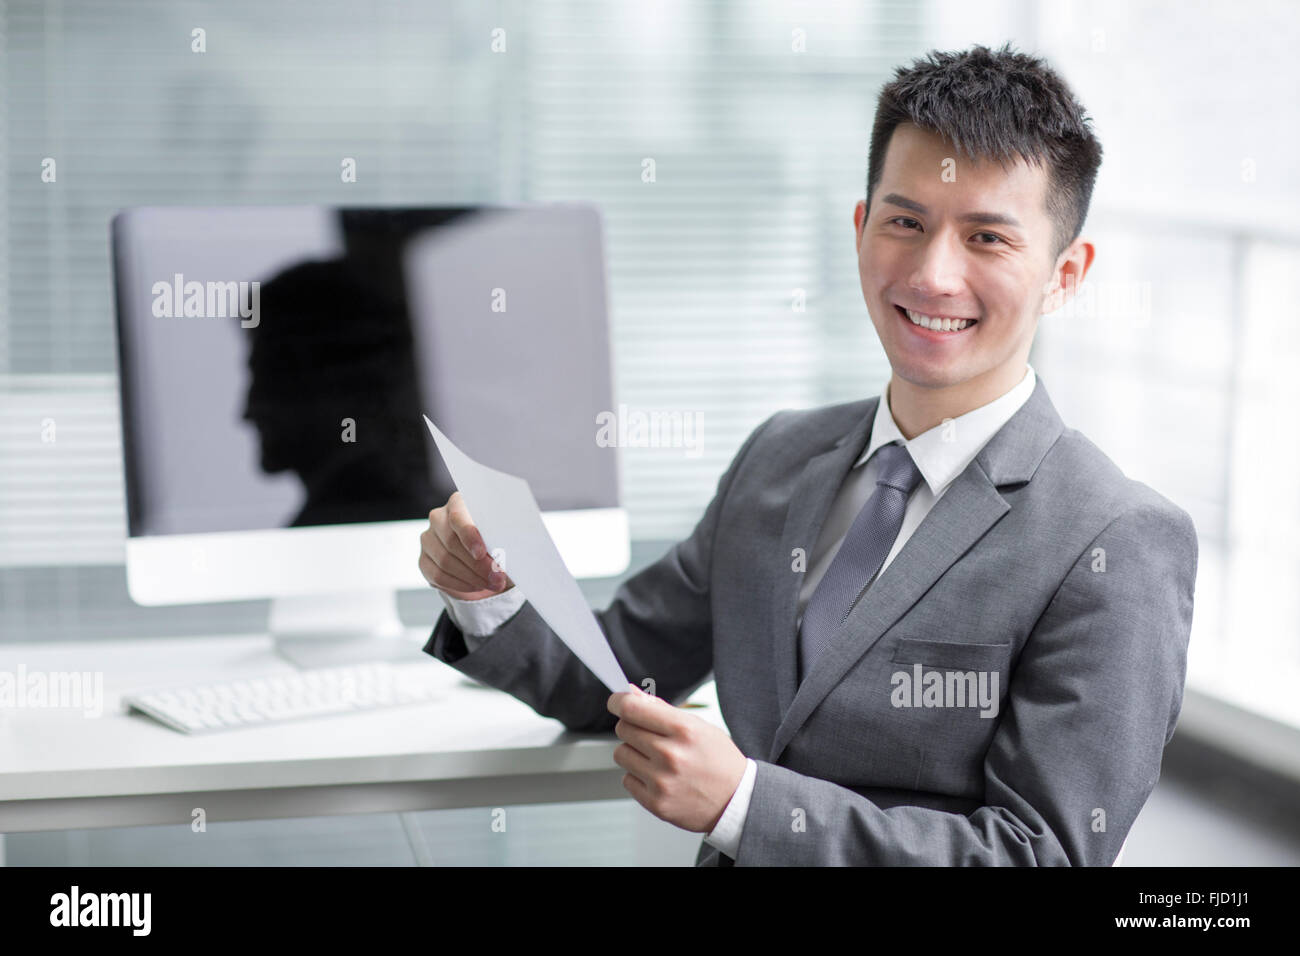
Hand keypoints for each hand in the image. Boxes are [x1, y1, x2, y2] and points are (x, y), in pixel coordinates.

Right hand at [418, 491, 515, 599]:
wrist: (483, 558)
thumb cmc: (495, 541)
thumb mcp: (501, 536)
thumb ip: (499, 540)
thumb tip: (501, 556)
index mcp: (458, 503)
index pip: (458, 517)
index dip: (469, 536)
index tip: (481, 553)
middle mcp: (439, 518)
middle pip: (451, 542)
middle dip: (477, 564)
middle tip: (497, 577)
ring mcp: (428, 539)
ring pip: (445, 561)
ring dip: (472, 577)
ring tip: (491, 583)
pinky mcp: (424, 560)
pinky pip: (438, 576)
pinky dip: (460, 584)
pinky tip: (476, 586)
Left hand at [607, 684, 747, 832]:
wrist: (736, 801)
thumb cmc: (719, 760)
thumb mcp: (698, 726)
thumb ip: (661, 709)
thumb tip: (631, 693)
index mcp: (684, 730)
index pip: (632, 709)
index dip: (618, 702)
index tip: (616, 702)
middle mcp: (671, 755)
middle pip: (623, 729)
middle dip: (631, 726)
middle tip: (648, 733)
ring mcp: (662, 782)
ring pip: (621, 754)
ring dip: (633, 752)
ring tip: (655, 758)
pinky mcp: (656, 803)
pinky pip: (627, 779)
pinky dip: (638, 776)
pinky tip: (658, 776)